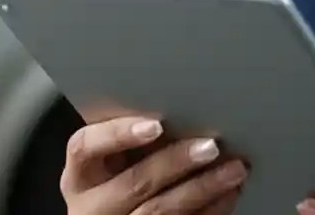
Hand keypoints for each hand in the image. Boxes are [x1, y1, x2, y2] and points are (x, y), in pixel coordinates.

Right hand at [60, 115, 249, 213]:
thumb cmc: (121, 180)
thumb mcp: (116, 162)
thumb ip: (137, 140)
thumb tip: (186, 109)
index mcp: (81, 176)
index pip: (85, 147)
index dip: (118, 134)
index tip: (155, 125)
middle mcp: (92, 206)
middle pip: (133, 182)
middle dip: (176, 162)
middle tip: (211, 145)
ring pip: (158, 210)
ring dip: (203, 187)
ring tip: (233, 170)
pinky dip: (211, 209)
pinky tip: (229, 194)